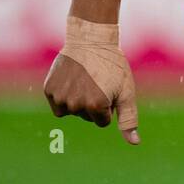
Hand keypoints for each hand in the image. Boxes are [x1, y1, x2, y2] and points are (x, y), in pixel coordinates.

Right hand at [43, 17, 139, 144]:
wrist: (91, 40)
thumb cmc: (113, 65)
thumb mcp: (126, 91)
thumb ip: (129, 119)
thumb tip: (135, 143)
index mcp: (96, 106)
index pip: (103, 121)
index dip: (109, 105)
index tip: (109, 88)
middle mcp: (75, 104)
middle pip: (86, 116)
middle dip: (93, 103)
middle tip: (97, 81)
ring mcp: (59, 97)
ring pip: (71, 110)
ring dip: (78, 100)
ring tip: (85, 79)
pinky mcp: (48, 89)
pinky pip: (57, 103)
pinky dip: (64, 94)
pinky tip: (72, 78)